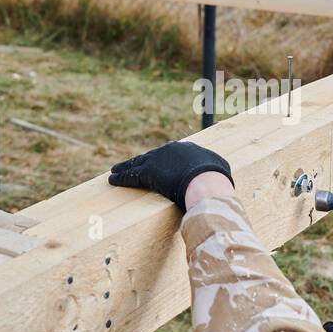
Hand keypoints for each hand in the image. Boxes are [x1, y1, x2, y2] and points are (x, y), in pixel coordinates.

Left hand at [109, 141, 233, 211]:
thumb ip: (215, 172)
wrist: (207, 182)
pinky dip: (121, 178)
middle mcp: (172, 150)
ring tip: (115, 171)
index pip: (171, 154)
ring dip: (125, 168)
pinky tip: (112, 180)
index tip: (158, 165)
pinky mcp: (149, 171)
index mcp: (188, 149)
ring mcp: (159, 159)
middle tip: (132, 166)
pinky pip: (132, 175)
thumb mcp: (220, 172)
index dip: (163, 161)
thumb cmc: (217, 181)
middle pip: (152, 156)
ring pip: (138, 163)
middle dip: (141, 161)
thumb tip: (220, 178)